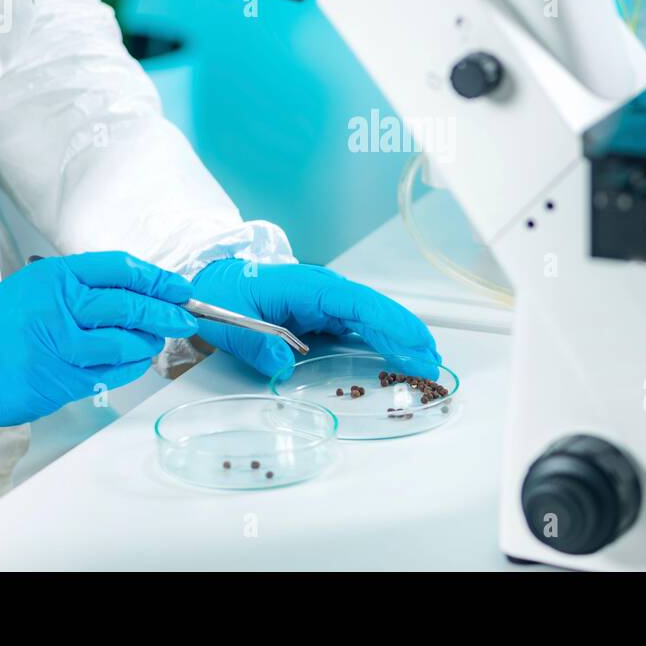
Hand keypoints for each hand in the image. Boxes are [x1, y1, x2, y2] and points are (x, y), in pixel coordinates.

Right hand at [0, 252, 197, 426]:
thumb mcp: (36, 288)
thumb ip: (82, 287)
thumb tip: (140, 291)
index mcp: (54, 276)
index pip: (120, 269)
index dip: (157, 278)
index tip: (179, 288)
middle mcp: (58, 306)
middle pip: (128, 305)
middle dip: (165, 311)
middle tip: (186, 316)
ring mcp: (58, 344)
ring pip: (124, 341)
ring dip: (149, 341)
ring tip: (155, 340)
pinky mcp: (59, 378)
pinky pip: (111, 371)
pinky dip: (131, 366)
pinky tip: (136, 360)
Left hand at [190, 259, 440, 379]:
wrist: (214, 279)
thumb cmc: (223, 294)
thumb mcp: (230, 322)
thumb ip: (256, 345)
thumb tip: (280, 365)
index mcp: (304, 286)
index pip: (355, 302)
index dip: (387, 322)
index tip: (412, 340)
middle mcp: (322, 290)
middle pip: (372, 309)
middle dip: (405, 332)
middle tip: (432, 360)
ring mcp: (325, 300)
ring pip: (370, 316)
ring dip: (399, 336)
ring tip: (426, 360)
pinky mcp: (323, 312)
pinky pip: (359, 324)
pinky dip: (382, 338)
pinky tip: (398, 354)